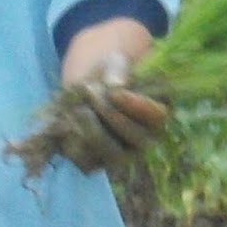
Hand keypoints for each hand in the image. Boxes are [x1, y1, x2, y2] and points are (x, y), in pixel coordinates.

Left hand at [58, 51, 168, 173]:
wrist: (81, 91)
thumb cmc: (105, 75)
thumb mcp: (113, 62)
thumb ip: (116, 69)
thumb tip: (114, 86)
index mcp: (156, 113)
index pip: (157, 116)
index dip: (138, 106)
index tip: (115, 92)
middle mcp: (144, 140)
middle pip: (138, 138)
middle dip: (112, 115)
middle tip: (91, 93)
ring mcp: (122, 155)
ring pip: (115, 155)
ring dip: (94, 129)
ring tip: (79, 107)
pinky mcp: (97, 164)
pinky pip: (89, 162)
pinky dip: (76, 142)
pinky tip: (69, 122)